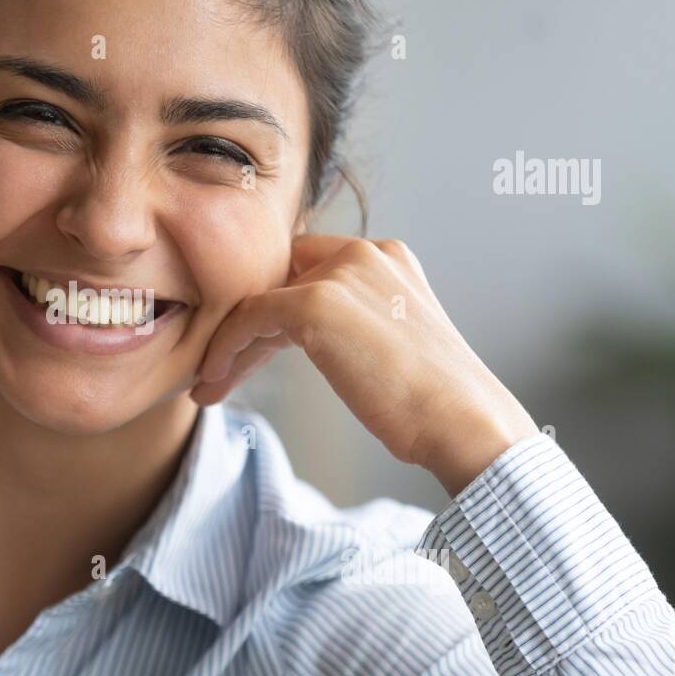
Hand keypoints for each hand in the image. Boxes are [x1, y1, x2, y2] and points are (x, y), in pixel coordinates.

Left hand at [190, 234, 539, 496]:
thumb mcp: (392, 343)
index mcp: (388, 257)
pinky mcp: (317, 303)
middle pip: (278, 281)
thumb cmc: (434, 403)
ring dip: (228, 345)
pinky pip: (249, 317)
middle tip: (220, 373)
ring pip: (258, 301)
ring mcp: (341, 274)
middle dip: (244, 327)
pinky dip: (226, 347)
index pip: (307, 268)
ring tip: (210, 389)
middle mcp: (365, 253)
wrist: (464, 422)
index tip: (249, 354)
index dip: (272, 309)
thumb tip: (311, 340)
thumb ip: (355, 324)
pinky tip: (216, 378)